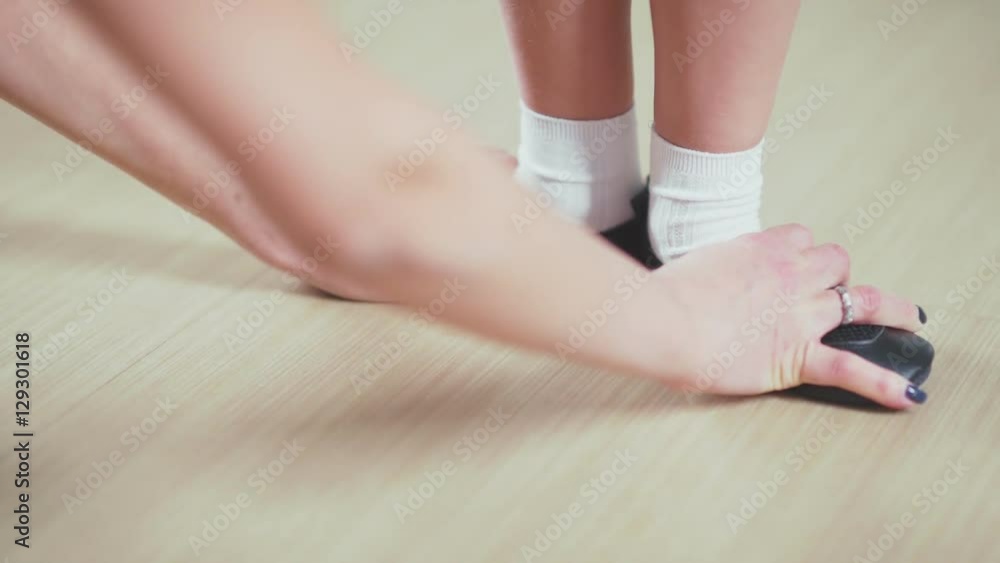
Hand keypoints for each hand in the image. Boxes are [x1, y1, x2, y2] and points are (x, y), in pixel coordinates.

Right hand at [656, 224, 925, 408]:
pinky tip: (904, 394)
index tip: (794, 262)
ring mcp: (799, 314)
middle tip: (833, 291)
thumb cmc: (665, 296)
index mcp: (760, 250)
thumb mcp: (690, 265)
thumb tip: (702, 281)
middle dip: (836, 275)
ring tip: (905, 317)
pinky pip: (849, 368)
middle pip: (834, 261)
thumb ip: (710, 271)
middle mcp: (789, 276)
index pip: (798, 238)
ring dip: (884, 308)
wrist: (663, 321)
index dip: (800, 252)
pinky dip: (881, 383)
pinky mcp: (796, 354)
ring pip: (859, 299)